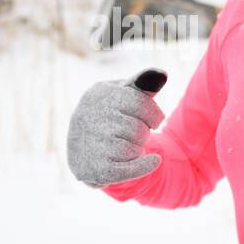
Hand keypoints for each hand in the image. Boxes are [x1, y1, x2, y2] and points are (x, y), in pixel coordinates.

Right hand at [66, 68, 168, 187]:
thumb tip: (162, 75)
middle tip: (136, 135)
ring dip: (138, 148)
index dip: (153, 113)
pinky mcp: (94, 168)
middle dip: (143, 134)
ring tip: (127, 146)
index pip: (138, 102)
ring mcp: (89, 143)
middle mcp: (88, 116)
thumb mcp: (121, 94)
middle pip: (137, 128)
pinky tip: (154, 161)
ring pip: (133, 148)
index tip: (154, 120)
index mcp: (98, 94)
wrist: (82, 149)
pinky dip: (145, 166)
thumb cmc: (109, 115)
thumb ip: (142, 84)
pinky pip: (128, 169)